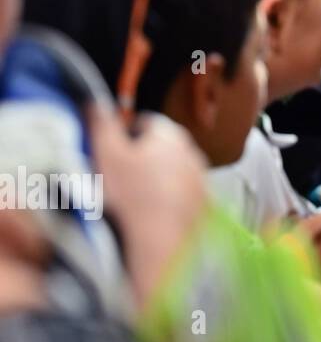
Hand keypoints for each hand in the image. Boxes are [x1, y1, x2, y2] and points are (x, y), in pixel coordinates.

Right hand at [88, 107, 207, 304]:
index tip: (109, 152)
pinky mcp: (204, 203)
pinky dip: (169, 199)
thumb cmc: (131, 194)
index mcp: (169, 133)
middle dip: (142, 156)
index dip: (123, 134)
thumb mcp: (106, 153)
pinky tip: (152, 214)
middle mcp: (192, 150)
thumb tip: (95, 100)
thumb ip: (101, 123)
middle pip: (161, 146)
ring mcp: (201, 178)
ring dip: (157, 178)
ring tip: (134, 198)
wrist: (161, 241)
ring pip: (173, 170)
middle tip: (118, 177)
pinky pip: (182, 194)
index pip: (144, 122)